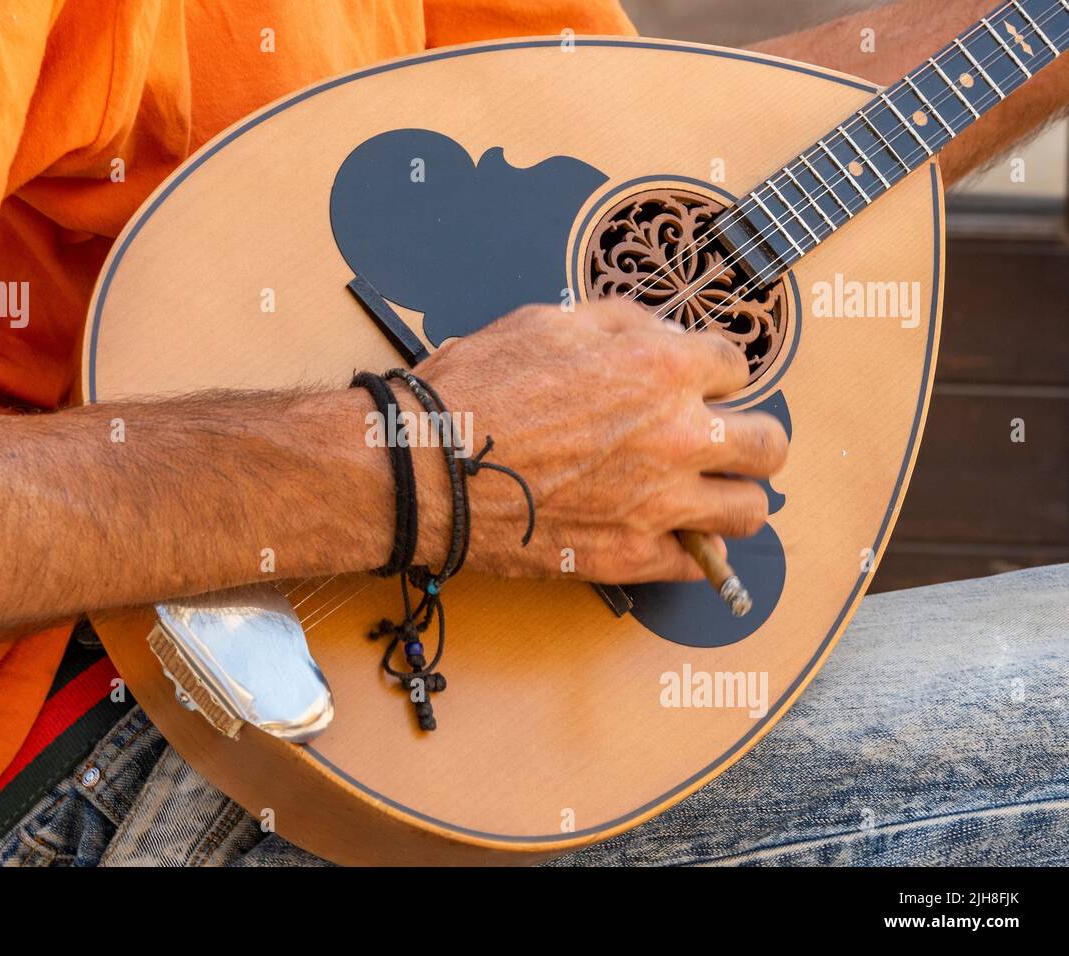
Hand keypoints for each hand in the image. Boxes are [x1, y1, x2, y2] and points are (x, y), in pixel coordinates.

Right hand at [408, 298, 788, 583]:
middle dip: (750, 437)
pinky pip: (698, 564)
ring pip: (750, 509)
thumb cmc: (476, 389)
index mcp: (661, 367)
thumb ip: (623, 323)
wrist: (424, 466)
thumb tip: (660, 335)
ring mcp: (659, 502)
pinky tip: (671, 536)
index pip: (737, 367)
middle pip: (769, 444)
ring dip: (733, 498)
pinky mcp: (631, 556)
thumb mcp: (549, 321)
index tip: (698, 386)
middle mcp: (676, 435)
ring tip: (705, 494)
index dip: (715, 375)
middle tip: (719, 441)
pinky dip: (693, 552)